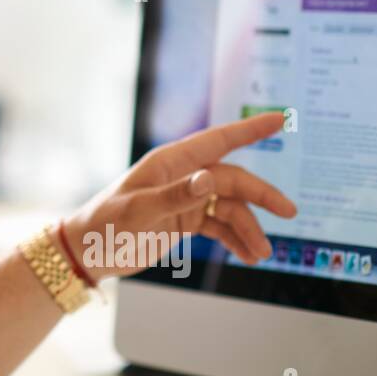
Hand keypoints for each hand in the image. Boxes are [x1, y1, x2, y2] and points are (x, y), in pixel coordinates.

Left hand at [63, 111, 295, 282]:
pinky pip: (219, 226)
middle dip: (261, 196)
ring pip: (229, 207)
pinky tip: (249, 256)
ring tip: (262, 254)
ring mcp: (184, 198)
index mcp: (169, 163)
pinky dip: (236, 240)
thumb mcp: (137, 212)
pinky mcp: (184, 220)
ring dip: (249, 228)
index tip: (281, 119)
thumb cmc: (103, 226)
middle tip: (289, 212)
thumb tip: (210, 179)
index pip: (218, 140)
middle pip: (233, 180)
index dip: (250, 129)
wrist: (87, 252)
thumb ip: (175, 196)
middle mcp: (181, 176)